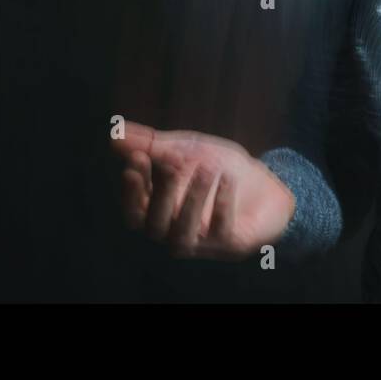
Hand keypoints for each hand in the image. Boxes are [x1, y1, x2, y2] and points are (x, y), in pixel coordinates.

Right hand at [111, 120, 295, 259]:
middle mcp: (176, 233)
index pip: (135, 211)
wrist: (265, 183)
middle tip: (167, 161)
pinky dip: (222, 204)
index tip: (137, 158)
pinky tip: (227, 180)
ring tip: (205, 168)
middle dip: (158, 195)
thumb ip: (152, 145)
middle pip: (154, 227)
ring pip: (182, 236)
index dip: (132, 190)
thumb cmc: (219, 168)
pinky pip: (221, 230)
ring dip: (191, 200)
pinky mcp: (231, 244)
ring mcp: (204, 243)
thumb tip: (115, 135)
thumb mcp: (185, 150)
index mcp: (161, 213)